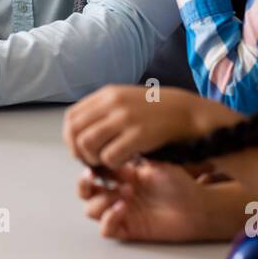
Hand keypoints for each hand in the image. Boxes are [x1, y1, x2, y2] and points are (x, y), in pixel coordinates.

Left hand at [63, 85, 242, 171]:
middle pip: (75, 132)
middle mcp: (112, 104)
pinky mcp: (138, 135)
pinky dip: (111, 164)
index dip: (70, 138)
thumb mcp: (125, 100)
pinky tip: (122, 163)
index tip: (80, 149)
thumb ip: (102, 111)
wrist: (187, 113)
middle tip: (92, 161)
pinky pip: (110, 155)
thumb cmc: (155, 111)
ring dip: (93, 159)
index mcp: (106, 94)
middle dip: (79, 152)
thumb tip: (78, 132)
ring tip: (106, 163)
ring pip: (88, 145)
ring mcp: (125, 118)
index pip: (71, 118)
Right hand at [78, 160, 215, 241]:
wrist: (196, 206)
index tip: (95, 159)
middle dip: (84, 185)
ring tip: (126, 191)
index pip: (95, 173)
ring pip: (92, 210)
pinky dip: (109, 218)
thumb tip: (113, 144)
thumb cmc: (180, 185)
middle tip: (92, 176)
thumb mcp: (156, 163)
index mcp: (123, 177)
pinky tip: (123, 207)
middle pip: (86, 193)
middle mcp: (118, 194)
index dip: (90, 167)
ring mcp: (122, 212)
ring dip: (102, 200)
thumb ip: (133, 156)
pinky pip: (107, 229)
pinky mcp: (128, 229)